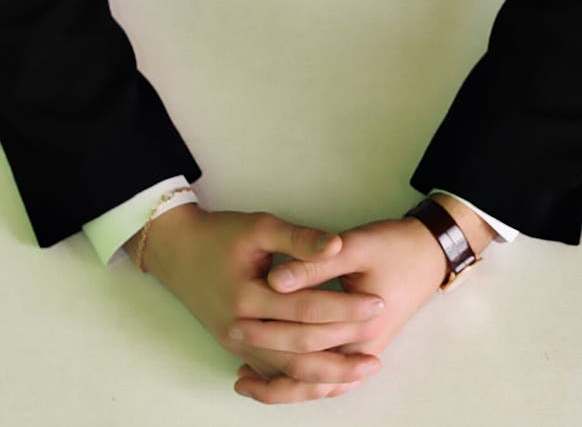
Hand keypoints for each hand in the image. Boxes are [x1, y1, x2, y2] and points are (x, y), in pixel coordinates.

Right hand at [124, 204, 385, 397]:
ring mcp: (236, 345)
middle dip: (344, 346)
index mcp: (246, 296)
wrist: (176, 251)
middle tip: (380, 338)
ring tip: (365, 368)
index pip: (306, 309)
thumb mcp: (258, 226)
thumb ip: (298, 239)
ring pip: (288, 371)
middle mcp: (240, 329)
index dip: (345, 308)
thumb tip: (336, 246)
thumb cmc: (219, 234)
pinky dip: (303, 380)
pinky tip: (331, 379)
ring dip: (329, 374)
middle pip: (301, 348)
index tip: (377, 303)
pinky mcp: (237, 350)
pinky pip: (273, 375)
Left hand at [231, 216, 449, 402]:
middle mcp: (365, 346)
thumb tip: (274, 280)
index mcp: (363, 325)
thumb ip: (314, 263)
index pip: (308, 346)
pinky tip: (280, 369)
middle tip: (234, 361)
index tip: (235, 330)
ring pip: (320, 383)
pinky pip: (330, 371)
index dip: (268, 340)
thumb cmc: (396, 246)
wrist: (432, 250)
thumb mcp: (355, 247)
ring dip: (286, 385)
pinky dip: (304, 378)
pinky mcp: (364, 342)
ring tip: (246, 379)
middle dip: (270, 373)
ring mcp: (366, 348)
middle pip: (312, 376)